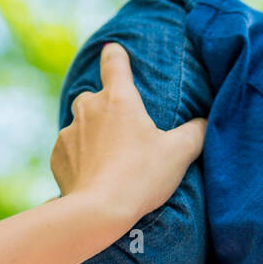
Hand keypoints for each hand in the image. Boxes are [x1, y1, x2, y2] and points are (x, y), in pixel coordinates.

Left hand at [50, 42, 205, 221]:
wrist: (99, 211)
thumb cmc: (141, 176)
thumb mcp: (179, 154)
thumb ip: (196, 133)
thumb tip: (205, 122)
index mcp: (119, 99)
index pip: (114, 62)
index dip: (116, 55)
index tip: (114, 51)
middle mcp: (89, 108)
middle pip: (95, 97)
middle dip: (107, 109)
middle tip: (124, 133)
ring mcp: (69, 132)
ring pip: (81, 126)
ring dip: (93, 137)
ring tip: (110, 162)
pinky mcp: (57, 157)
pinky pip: (70, 152)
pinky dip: (80, 160)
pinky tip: (94, 178)